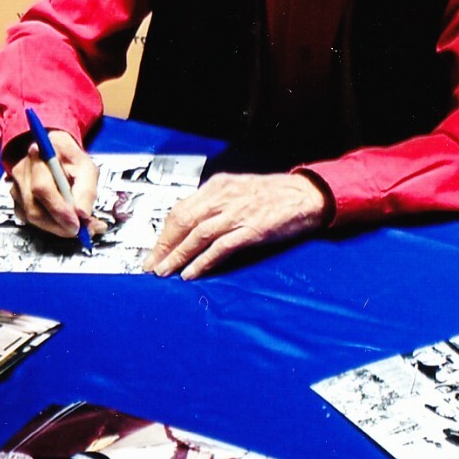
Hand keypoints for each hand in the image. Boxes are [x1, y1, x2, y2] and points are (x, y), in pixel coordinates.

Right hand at [7, 130, 106, 239]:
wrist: (55, 154)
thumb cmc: (70, 159)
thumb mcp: (87, 168)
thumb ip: (87, 191)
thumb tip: (82, 214)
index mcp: (39, 155)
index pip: (42, 188)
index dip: (59, 210)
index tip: (76, 222)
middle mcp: (22, 171)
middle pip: (34, 208)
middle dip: (61, 224)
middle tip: (82, 229)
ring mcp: (17, 187)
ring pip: (33, 218)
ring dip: (58, 227)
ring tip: (78, 225)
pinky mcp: (17, 202)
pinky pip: (31, 221)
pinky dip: (51, 226)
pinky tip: (65, 222)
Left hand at [143, 172, 328, 279]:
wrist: (306, 195)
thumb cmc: (274, 195)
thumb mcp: (238, 190)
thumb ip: (216, 203)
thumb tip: (191, 225)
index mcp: (218, 186)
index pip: (181, 209)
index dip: (164, 232)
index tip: (154, 249)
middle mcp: (224, 197)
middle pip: (184, 221)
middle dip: (164, 246)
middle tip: (151, 265)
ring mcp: (238, 213)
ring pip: (198, 235)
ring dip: (178, 256)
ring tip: (165, 272)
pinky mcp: (252, 229)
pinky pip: (221, 248)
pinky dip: (203, 261)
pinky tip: (191, 273)